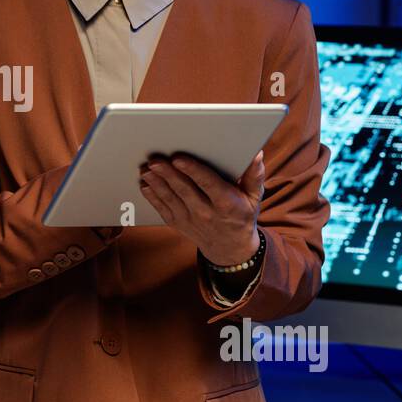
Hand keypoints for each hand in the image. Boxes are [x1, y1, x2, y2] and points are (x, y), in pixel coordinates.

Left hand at [138, 150, 264, 265]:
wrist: (230, 248)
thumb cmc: (242, 215)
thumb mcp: (254, 197)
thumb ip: (254, 175)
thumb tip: (257, 154)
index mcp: (226, 203)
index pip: (208, 184)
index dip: (192, 171)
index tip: (179, 159)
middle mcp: (206, 213)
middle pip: (184, 190)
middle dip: (168, 174)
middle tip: (155, 160)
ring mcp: (190, 220)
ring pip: (170, 198)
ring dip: (156, 183)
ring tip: (146, 169)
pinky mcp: (177, 224)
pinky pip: (162, 208)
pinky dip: (152, 196)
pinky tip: (145, 183)